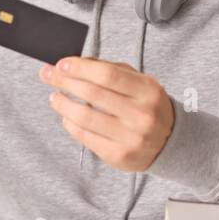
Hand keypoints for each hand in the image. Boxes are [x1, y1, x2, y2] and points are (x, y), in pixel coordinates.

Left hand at [39, 57, 174, 171]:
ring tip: (55, 97)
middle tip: (48, 75)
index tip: (62, 64)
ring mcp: (130, 138)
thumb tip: (76, 63)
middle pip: (92, 94)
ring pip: (84, 116)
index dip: (80, 68)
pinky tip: (66, 116)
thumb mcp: (141, 83)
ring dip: (63, 104)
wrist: (170, 142)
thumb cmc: (149, 107)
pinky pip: (85, 137)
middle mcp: (141, 115)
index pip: (107, 75)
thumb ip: (111, 70)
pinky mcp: (118, 155)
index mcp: (148, 91)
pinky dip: (70, 124)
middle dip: (64, 82)